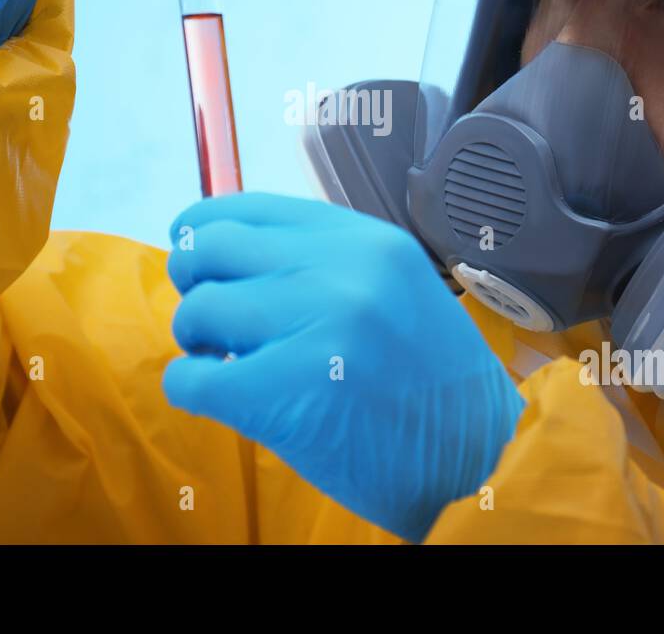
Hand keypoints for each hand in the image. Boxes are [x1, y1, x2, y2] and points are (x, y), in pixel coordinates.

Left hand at [164, 193, 525, 541]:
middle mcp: (338, 274)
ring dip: (197, 339)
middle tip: (206, 312)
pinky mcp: (283, 395)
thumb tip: (222, 245)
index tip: (193, 250)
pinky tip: (221, 395)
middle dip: (192, 279)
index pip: (249, 208)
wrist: (473, 456)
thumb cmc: (426, 376)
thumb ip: (320, 260)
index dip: (204, 228)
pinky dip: (190, 387)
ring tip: (227, 359)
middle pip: (211, 248)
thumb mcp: (391, 285)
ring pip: (196, 311)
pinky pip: (190, 378)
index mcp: (363, 240)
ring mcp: (311, 331)